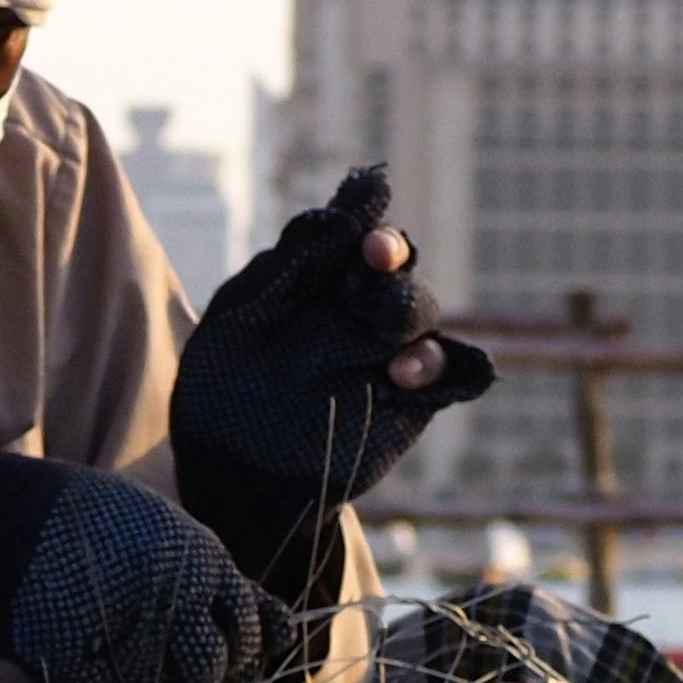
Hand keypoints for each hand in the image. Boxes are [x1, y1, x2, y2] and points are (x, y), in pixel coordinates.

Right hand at [0, 434, 294, 682]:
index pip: (255, 631)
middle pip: (207, 672)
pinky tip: (80, 649)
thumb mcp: (170, 535)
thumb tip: (287, 634)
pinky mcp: (75, 657)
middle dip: (194, 677)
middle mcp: (170, 595)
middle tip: (163, 656)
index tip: (222, 650)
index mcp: (200, 561)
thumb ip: (222, 584)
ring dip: (144, 681)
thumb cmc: (91, 521)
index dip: (243, 650)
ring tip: (117, 645)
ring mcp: (122, 627)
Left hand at [167, 164, 497, 593]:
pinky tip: (405, 378)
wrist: (234, 468)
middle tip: (375, 258)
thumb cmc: (227, 383)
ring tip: (386, 331)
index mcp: (321, 273)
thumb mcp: (243, 314)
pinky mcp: (415, 397)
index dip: (363, 214)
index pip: (353, 230)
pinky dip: (450, 369)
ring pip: (422, 316)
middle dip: (389, 260)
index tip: (357, 220)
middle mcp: (362, 304)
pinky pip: (456, 373)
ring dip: (410, 314)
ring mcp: (391, 349)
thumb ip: (291, 263)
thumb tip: (341, 215)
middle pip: (394, 269)